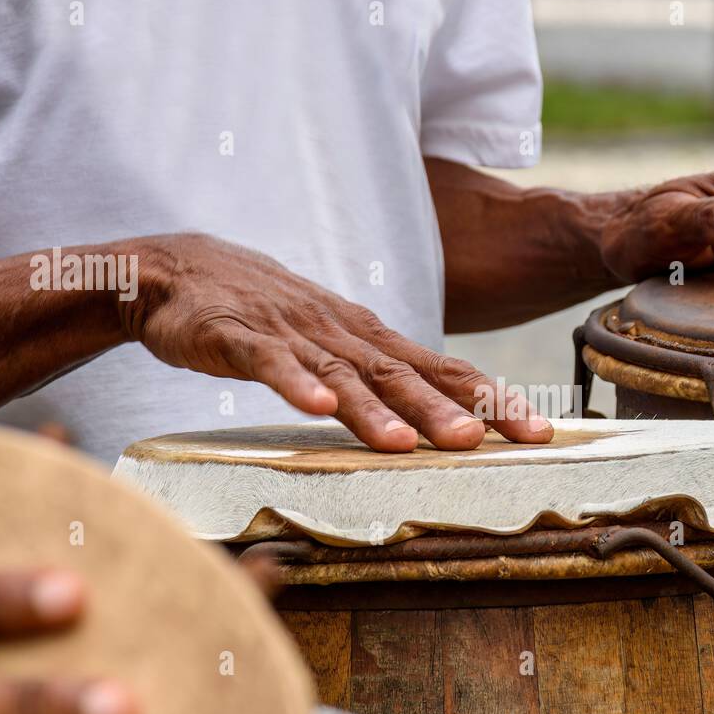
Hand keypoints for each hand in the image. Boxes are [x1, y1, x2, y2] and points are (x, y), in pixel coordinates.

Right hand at [124, 234, 552, 451]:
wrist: (177, 270)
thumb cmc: (265, 315)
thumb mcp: (333, 342)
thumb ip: (378, 375)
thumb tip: (435, 413)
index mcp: (369, 337)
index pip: (443, 369)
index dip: (490, 398)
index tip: (537, 432)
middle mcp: (341, 333)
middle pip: (405, 374)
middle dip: (447, 408)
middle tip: (489, 440)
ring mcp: (293, 334)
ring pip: (343, 374)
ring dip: (376, 408)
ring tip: (408, 443)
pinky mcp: (239, 338)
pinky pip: (270, 363)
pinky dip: (295, 385)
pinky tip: (316, 409)